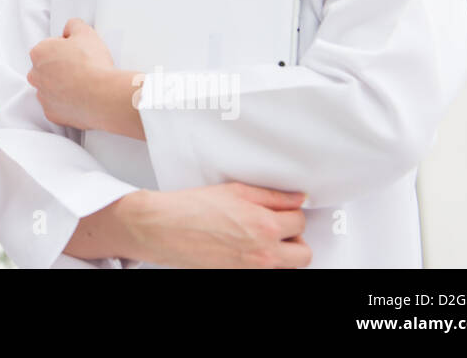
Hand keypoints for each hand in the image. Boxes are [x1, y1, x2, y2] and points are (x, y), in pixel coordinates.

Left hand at [28, 18, 133, 131]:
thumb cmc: (92, 63)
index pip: (49, 47)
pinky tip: (82, 99)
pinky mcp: (52, 114)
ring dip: (62, 86)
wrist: (102, 96)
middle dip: (60, 68)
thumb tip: (69, 28)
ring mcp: (42, 96)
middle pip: (46, 68)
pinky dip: (67, 104)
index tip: (78, 53)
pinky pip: (57, 107)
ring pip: (50, 89)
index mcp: (38, 53)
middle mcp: (35, 75)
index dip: (66, 49)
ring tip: (84, 85)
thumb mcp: (85, 32)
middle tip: (81, 69)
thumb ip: (73, 25)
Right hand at [111, 184, 311, 267]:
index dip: (292, 213)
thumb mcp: (235, 191)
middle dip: (295, 239)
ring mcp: (252, 268)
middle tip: (279, 228)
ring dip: (284, 254)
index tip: (283, 211)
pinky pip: (266, 271)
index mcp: (265, 225)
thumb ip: (272, 196)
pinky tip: (248, 250)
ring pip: (289, 267)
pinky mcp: (239, 275)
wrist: (163, 228)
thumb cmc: (191, 208)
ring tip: (264, 241)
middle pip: (304, 253)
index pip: (300, 221)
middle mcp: (264, 251)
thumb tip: (296, 199)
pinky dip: (263, 263)